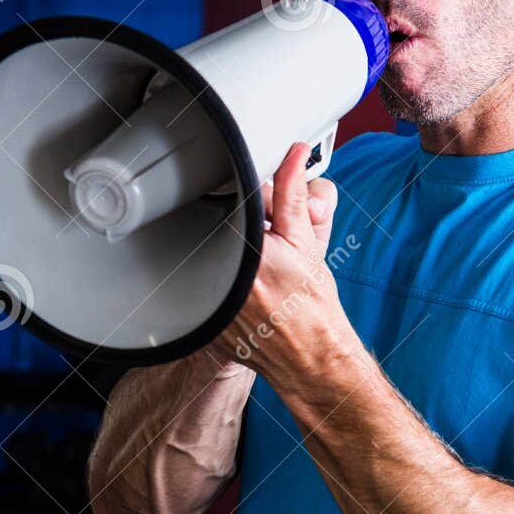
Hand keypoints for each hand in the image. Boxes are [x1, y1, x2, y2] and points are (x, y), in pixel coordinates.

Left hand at [205, 141, 345, 379]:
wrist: (310, 358)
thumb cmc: (312, 309)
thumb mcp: (306, 244)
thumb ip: (294, 195)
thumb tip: (294, 155)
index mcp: (244, 249)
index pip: (230, 199)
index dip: (250, 199)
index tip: (264, 209)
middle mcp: (219, 272)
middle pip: (215, 223)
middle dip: (241, 223)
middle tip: (266, 242)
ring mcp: (206, 296)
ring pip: (206, 251)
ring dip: (229, 250)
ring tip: (257, 268)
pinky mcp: (201, 314)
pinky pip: (202, 280)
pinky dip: (220, 276)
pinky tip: (245, 287)